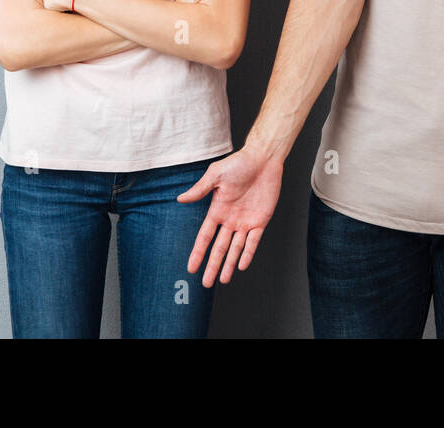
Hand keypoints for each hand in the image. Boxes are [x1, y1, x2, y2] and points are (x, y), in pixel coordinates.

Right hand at [179, 142, 283, 285]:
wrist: (263, 159)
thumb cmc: (239, 163)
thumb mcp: (216, 175)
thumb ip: (200, 189)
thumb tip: (180, 199)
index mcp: (217, 210)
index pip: (205, 237)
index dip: (198, 253)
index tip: (191, 268)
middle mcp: (230, 219)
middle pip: (219, 248)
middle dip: (212, 266)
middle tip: (205, 284)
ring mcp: (245, 221)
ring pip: (235, 248)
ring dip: (228, 264)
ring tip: (222, 280)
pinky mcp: (260, 220)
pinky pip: (253, 241)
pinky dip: (248, 253)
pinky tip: (241, 265)